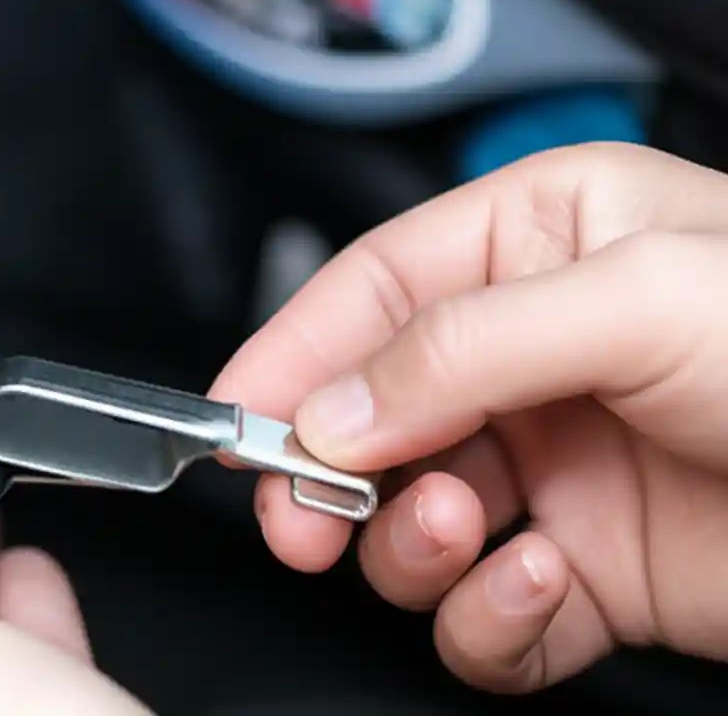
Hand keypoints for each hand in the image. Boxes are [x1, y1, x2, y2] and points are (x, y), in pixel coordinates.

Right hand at [211, 143, 727, 692]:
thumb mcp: (632, 298)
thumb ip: (458, 347)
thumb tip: (334, 411)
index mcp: (533, 252)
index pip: (367, 296)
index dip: (290, 356)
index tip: (236, 420)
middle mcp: (526, 363)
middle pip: (366, 422)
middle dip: (327, 476)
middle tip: (305, 516)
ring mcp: (549, 472)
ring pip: (406, 525)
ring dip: (413, 546)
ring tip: (459, 531)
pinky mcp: (580, 571)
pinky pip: (481, 609)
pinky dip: (491, 616)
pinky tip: (544, 584)